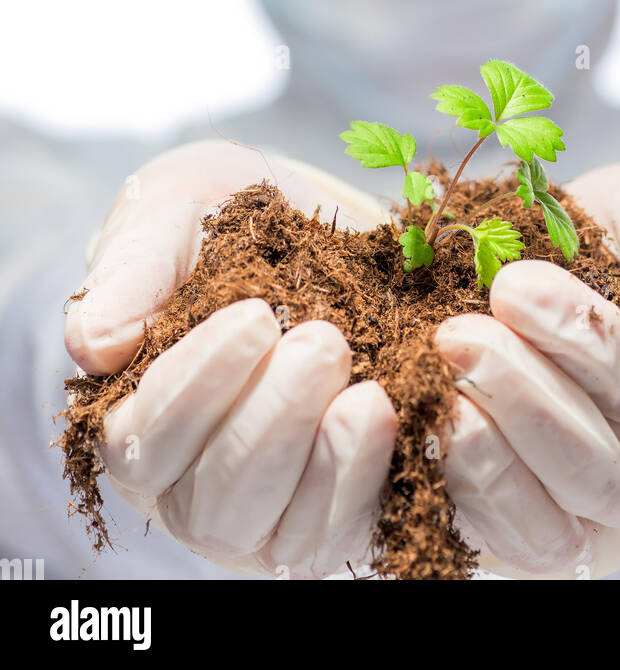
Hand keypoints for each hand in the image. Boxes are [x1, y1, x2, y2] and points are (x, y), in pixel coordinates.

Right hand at [65, 139, 396, 577]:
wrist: (310, 220)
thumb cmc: (218, 219)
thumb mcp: (170, 213)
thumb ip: (133, 269)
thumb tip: (94, 346)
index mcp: (136, 424)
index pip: (149, 440)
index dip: (200, 386)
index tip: (257, 316)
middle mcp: (193, 489)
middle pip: (219, 503)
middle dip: (274, 423)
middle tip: (324, 342)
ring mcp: (269, 513)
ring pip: (288, 532)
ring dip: (331, 464)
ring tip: (368, 393)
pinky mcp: (339, 515)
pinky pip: (353, 530)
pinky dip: (379, 480)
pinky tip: (397, 417)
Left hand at [435, 160, 619, 578]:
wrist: (574, 273)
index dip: (599, 348)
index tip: (516, 286)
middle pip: (614, 478)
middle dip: (529, 401)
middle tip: (458, 334)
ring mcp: (593, 526)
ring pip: (554, 532)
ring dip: (490, 456)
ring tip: (436, 377)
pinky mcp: (521, 535)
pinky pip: (495, 544)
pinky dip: (454, 491)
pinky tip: (418, 423)